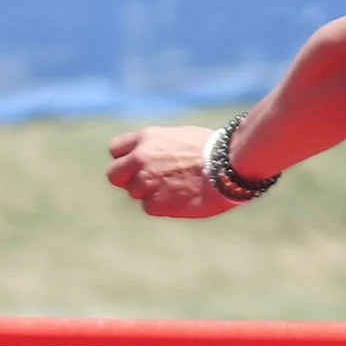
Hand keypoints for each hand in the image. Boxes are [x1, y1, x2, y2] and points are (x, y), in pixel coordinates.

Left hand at [107, 127, 237, 219]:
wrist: (229, 166)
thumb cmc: (215, 150)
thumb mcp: (182, 137)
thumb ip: (160, 147)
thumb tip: (157, 157)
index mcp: (147, 138)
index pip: (116, 149)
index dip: (127, 160)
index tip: (139, 166)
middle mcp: (140, 159)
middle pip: (115, 175)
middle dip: (128, 180)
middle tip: (149, 184)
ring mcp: (146, 182)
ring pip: (136, 194)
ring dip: (152, 195)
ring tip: (178, 190)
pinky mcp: (156, 203)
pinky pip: (151, 208)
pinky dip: (165, 207)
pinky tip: (184, 199)